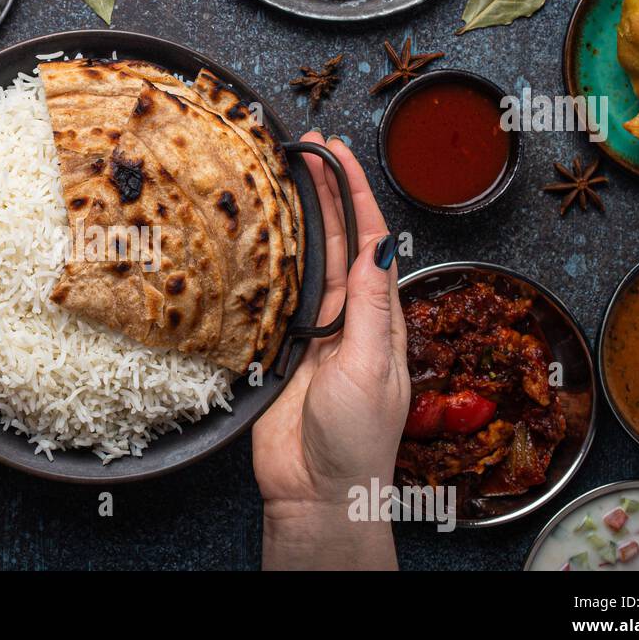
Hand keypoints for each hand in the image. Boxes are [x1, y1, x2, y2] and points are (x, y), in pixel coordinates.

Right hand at [253, 134, 409, 569]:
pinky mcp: (279, 352)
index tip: (338, 155)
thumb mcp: (372, 366)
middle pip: (338, 242)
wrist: (318, 491)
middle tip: (310, 148)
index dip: (355, 194)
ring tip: (285, 178)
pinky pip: (274, 298)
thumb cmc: (356, 439)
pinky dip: (268, 265)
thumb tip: (380, 246)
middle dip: (328, 194)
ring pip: (307, 263)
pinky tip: (258, 239)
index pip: (371, 241)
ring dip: (299, 221)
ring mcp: (313, 333)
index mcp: (381, 317)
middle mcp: (349, 318)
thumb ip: (372, 307)